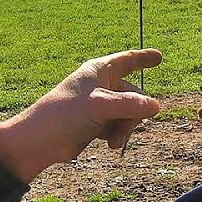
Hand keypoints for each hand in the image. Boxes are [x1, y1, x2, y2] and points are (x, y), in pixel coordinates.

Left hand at [0, 49, 162, 182]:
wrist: (42, 141)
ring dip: (126, 128)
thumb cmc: (66, 114)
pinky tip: (111, 144)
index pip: (128, 60)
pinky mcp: (97, 123)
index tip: (159, 57)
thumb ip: (131, 104)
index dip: (144, 58)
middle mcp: (101, 86)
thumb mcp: (101, 105)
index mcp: (100, 71)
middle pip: (134, 94)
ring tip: (115, 140)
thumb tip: (156, 107)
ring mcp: (99, 105)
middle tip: (126, 124)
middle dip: (134, 112)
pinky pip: (120, 126)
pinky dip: (118, 135)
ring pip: (129, 114)